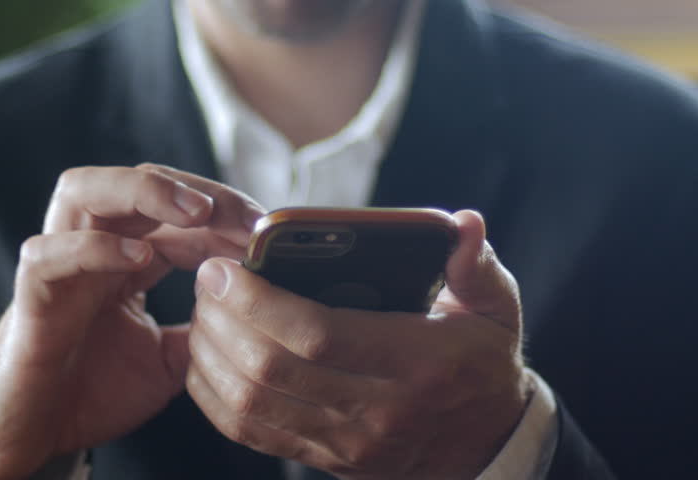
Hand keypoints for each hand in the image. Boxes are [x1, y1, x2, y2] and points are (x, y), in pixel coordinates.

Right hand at [0, 164, 264, 479]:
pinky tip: (140, 257)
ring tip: (197, 211)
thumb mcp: (169, 360)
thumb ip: (204, 330)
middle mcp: (92, 248)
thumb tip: (255, 311)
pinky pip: (50, 255)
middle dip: (198, 190)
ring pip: (84, 191)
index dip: (224, 211)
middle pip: (138, 183)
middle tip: (247, 215)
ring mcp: (59, 266)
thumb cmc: (94, 390)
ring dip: (144, 192)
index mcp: (126, 257)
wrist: (34, 435)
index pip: (176, 209)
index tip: (267, 230)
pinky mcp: (32, 296)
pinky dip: (94, 247)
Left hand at [187, 210, 529, 479]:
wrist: (482, 446)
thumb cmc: (481, 365)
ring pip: (251, 403)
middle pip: (271, 368)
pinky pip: (250, 433)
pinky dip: (216, 394)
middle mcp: (375, 411)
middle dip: (223, 320)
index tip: (225, 268)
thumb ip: (475, 265)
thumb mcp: (493, 310)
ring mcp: (345, 442)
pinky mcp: (323, 458)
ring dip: (212, 354)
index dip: (259, 301)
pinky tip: (207, 356)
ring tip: (204, 311)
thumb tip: (464, 222)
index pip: (318, 334)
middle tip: (206, 280)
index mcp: (415, 364)